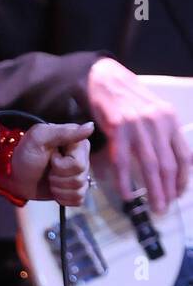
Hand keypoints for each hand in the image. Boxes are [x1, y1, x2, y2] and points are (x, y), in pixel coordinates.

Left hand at [7, 122, 94, 204]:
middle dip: (58, 177)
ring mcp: (80, 174)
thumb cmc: (24, 154)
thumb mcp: (38, 138)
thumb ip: (63, 132)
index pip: (79, 164)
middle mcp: (82, 158)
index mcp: (77, 143)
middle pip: (80, 178)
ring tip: (48, 178)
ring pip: (80, 189)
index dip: (61, 165)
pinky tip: (54, 190)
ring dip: (58, 187)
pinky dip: (63, 197)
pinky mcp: (75, 189)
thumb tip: (90, 126)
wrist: (13, 175)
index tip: (50, 157)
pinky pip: (78, 200)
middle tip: (47, 168)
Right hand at [87, 56, 190, 214]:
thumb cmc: (125, 96)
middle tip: (164, 207)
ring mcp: (137, 125)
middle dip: (168, 189)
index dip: (183, 178)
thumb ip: (160, 132)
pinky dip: (125, 180)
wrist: (102, 78)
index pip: (184, 155)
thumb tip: (164, 161)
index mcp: (169, 119)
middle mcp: (157, 122)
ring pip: (149, 165)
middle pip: (168, 163)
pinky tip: (127, 193)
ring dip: (153, 189)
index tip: (178, 193)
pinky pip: (122, 160)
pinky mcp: (116, 128)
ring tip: (153, 206)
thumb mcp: (151, 111)